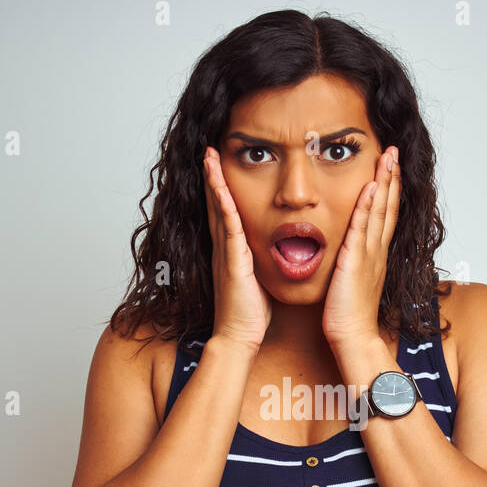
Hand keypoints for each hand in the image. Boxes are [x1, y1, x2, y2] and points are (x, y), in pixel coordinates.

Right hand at [203, 146, 271, 350]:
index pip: (227, 212)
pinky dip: (222, 202)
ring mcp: (226, 252)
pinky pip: (227, 225)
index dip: (222, 189)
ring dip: (213, 180)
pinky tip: (219, 185)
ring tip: (208, 155)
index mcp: (233, 251)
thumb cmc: (250, 314)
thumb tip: (278, 256)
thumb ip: (262, 265)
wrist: (239, 337)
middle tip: (209, 150)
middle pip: (217, 203)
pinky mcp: (232, 260)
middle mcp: (225, 248)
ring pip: (219, 208)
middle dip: (212, 176)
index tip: (221, 166)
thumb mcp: (259, 280)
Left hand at [322, 145, 400, 351]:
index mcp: (375, 255)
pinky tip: (370, 185)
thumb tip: (348, 254)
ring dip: (384, 182)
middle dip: (392, 177)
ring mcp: (368, 254)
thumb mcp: (353, 282)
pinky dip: (367, 205)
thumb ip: (353, 263)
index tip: (391, 168)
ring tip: (388, 156)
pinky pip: (362, 227)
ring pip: (379, 211)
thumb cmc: (349, 315)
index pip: (385, 215)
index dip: (390, 190)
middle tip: (394, 151)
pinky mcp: (355, 260)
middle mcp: (376, 251)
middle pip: (388, 206)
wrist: (353, 336)